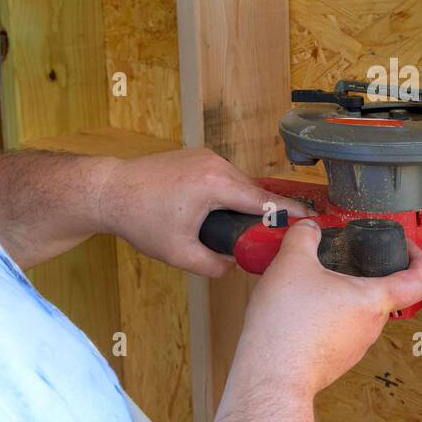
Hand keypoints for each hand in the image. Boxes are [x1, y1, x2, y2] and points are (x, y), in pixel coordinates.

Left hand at [95, 149, 306, 277]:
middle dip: (265, 213)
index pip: (265, 201)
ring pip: (239, 183)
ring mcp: (206, 156)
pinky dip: (229, 193)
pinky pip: (225, 176)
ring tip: (243, 229)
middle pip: (254, 192)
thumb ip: (214, 265)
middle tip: (274, 237)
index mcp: (216, 185)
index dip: (290, 213)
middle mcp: (216, 164)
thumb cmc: (140, 219)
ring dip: (243, 203)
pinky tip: (222, 213)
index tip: (312, 220)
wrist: (110, 190)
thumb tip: (235, 265)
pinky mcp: (198, 156)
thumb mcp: (179, 254)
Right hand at [229, 219, 421, 397]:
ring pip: (355, 314)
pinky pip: (336, 332)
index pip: (418, 281)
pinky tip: (297, 311)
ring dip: (338, 297)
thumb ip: (303, 237)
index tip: (406, 247)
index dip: (417, 258)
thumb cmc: (288, 324)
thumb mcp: (291, 263)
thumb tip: (308, 228)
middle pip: (379, 295)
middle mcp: (370, 327)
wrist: (270, 377)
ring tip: (309, 285)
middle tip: (341, 260)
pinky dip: (323, 317)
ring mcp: (353, 348)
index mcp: (373, 301)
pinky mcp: (334, 361)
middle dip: (361, 274)